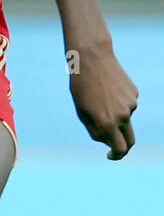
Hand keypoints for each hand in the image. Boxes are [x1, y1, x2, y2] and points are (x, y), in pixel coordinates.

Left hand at [69, 45, 137, 159]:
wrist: (92, 59)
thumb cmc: (82, 87)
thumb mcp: (82, 113)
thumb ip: (96, 130)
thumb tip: (109, 141)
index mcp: (106, 124)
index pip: (120, 149)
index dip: (116, 155)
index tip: (110, 154)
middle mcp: (122, 117)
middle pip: (130, 140)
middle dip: (123, 146)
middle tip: (113, 144)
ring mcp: (130, 105)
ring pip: (125, 119)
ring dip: (115, 116)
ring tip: (99, 98)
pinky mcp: (134, 94)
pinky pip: (126, 104)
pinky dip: (118, 102)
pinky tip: (108, 88)